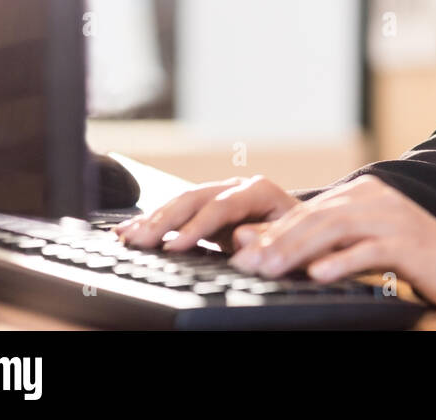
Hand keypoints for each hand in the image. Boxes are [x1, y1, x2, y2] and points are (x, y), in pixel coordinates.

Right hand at [114, 175, 298, 253]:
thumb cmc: (305, 238)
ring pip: (181, 202)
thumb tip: (239, 236)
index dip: (197, 226)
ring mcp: (220, 196)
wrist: (307, 232)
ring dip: (153, 219)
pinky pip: (177, 213)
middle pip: (195, 198)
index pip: (223, 206)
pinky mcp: (208, 211)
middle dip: (165, 220)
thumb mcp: (295, 239)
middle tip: (140, 242)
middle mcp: (237, 187)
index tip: (174, 248)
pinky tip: (128, 230)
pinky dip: (152, 221)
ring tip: (128, 237)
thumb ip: (268, 237)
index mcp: (260, 191)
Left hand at [226, 176, 435, 307]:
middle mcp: (374, 199)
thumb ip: (313, 240)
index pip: (308, 211)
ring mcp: (393, 218)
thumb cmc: (399, 252)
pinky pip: (370, 250)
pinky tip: (318, 275)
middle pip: (318, 218)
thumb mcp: (354, 242)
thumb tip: (252, 243)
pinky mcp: (408, 243)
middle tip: (249, 265)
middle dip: (279, 242)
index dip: (272, 232)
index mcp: (359, 193)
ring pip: (338, 229)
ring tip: (274, 271)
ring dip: (301, 251)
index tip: (242, 255)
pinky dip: (341, 261)